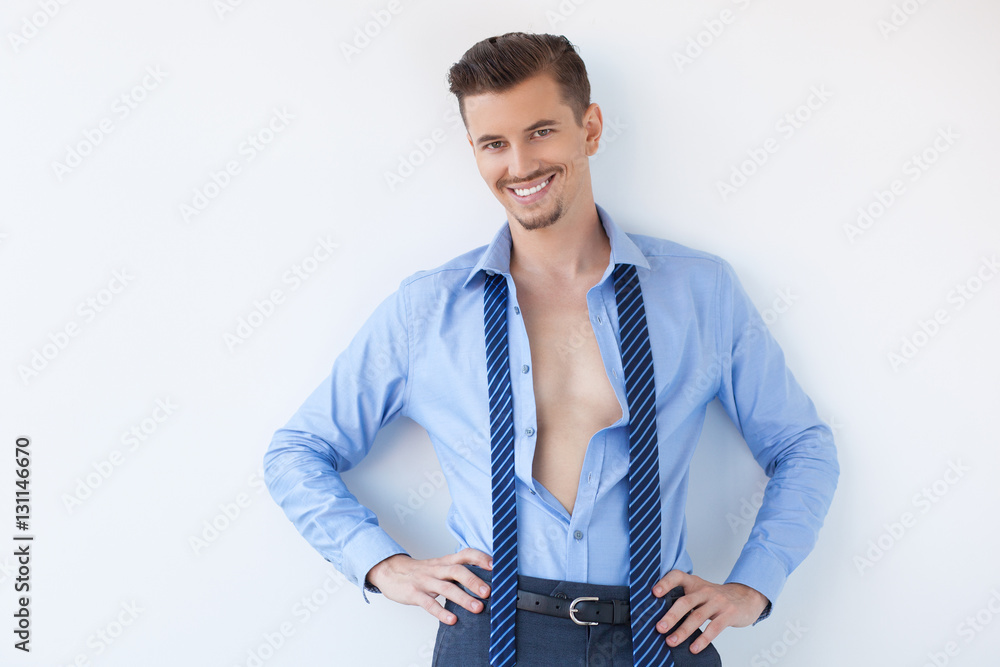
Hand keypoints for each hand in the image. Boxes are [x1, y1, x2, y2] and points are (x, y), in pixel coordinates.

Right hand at [366, 548, 493, 624]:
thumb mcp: (440, 566)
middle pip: (457, 571)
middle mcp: (437, 569)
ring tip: (477, 608)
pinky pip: (428, 603)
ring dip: (463, 598)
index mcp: (445, 561)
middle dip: (474, 581)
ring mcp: (425, 581)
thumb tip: (485, 580)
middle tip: (489, 592)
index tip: (495, 566)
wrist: (390, 571)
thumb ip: (458, 571)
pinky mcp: (414, 594)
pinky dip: (441, 612)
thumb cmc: (421, 571)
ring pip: (446, 588)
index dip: (480, 558)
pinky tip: (452, 620)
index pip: (465, 554)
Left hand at [652, 571, 768, 653]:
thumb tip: (660, 616)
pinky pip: (714, 628)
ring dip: (683, 631)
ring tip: (671, 642)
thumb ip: (684, 598)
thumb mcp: (700, 591)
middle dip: (671, 616)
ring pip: (697, 616)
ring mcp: (718, 602)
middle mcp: (705, 590)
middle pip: (685, 601)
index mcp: (694, 583)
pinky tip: (694, 648)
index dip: (665, 583)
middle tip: (659, 628)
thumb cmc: (716, 597)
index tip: (654, 593)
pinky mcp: (728, 614)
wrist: (746, 597)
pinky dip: (702, 639)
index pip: (677, 576)